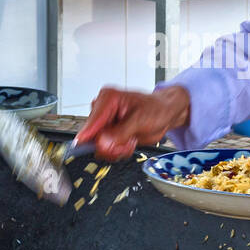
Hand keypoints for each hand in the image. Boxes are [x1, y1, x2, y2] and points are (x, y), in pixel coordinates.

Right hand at [75, 85, 190, 159]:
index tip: (84, 146)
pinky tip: (129, 142)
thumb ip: (120, 133)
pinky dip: (119, 150)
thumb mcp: (140, 120)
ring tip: (131, 140)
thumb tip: (102, 143)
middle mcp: (103, 110)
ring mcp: (106, 123)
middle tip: (127, 142)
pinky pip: (107, 150)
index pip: (91, 121)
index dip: (88, 136)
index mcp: (108, 98)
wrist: (165, 113)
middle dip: (111, 145)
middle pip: (93, 137)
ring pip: (99, 146)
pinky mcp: (110, 133)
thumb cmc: (156, 109)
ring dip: (116, 149)